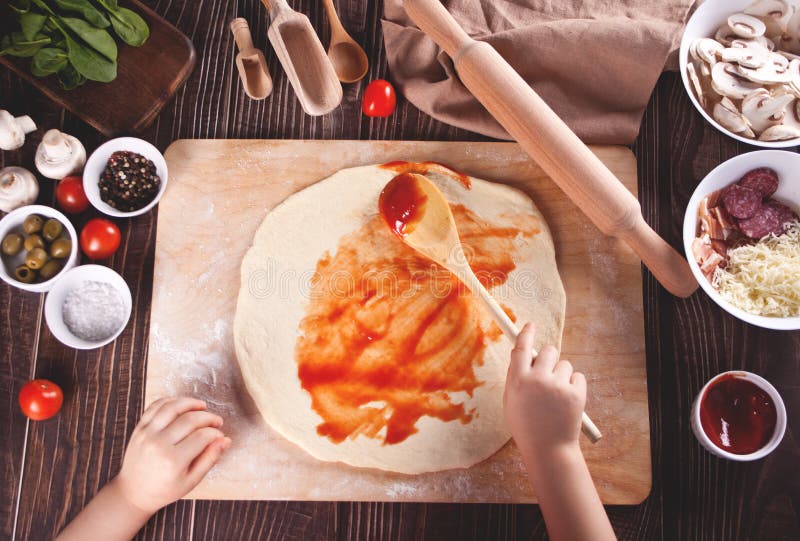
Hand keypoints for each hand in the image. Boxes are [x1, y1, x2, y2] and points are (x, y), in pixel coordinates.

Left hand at [112, 397, 230, 513]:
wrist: (134, 492)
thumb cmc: (164, 489)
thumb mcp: (191, 481)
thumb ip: (210, 459)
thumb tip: (226, 440)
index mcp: (173, 461)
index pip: (202, 436)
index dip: (216, 433)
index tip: (220, 435)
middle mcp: (158, 444)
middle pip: (190, 419)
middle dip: (208, 417)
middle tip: (216, 421)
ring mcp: (147, 434)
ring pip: (172, 407)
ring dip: (190, 402)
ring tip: (202, 406)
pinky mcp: (139, 428)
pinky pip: (155, 406)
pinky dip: (170, 400)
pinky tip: (182, 404)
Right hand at [503, 323, 585, 457]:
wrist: (548, 449)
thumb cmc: (526, 426)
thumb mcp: (511, 401)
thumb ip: (514, 377)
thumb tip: (520, 354)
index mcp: (518, 381)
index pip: (521, 348)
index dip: (526, 334)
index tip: (530, 326)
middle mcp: (537, 380)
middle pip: (548, 351)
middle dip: (549, 358)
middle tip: (548, 373)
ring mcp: (557, 386)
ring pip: (564, 364)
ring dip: (561, 375)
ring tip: (556, 397)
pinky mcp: (576, 394)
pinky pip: (577, 377)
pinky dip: (574, 385)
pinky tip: (567, 401)